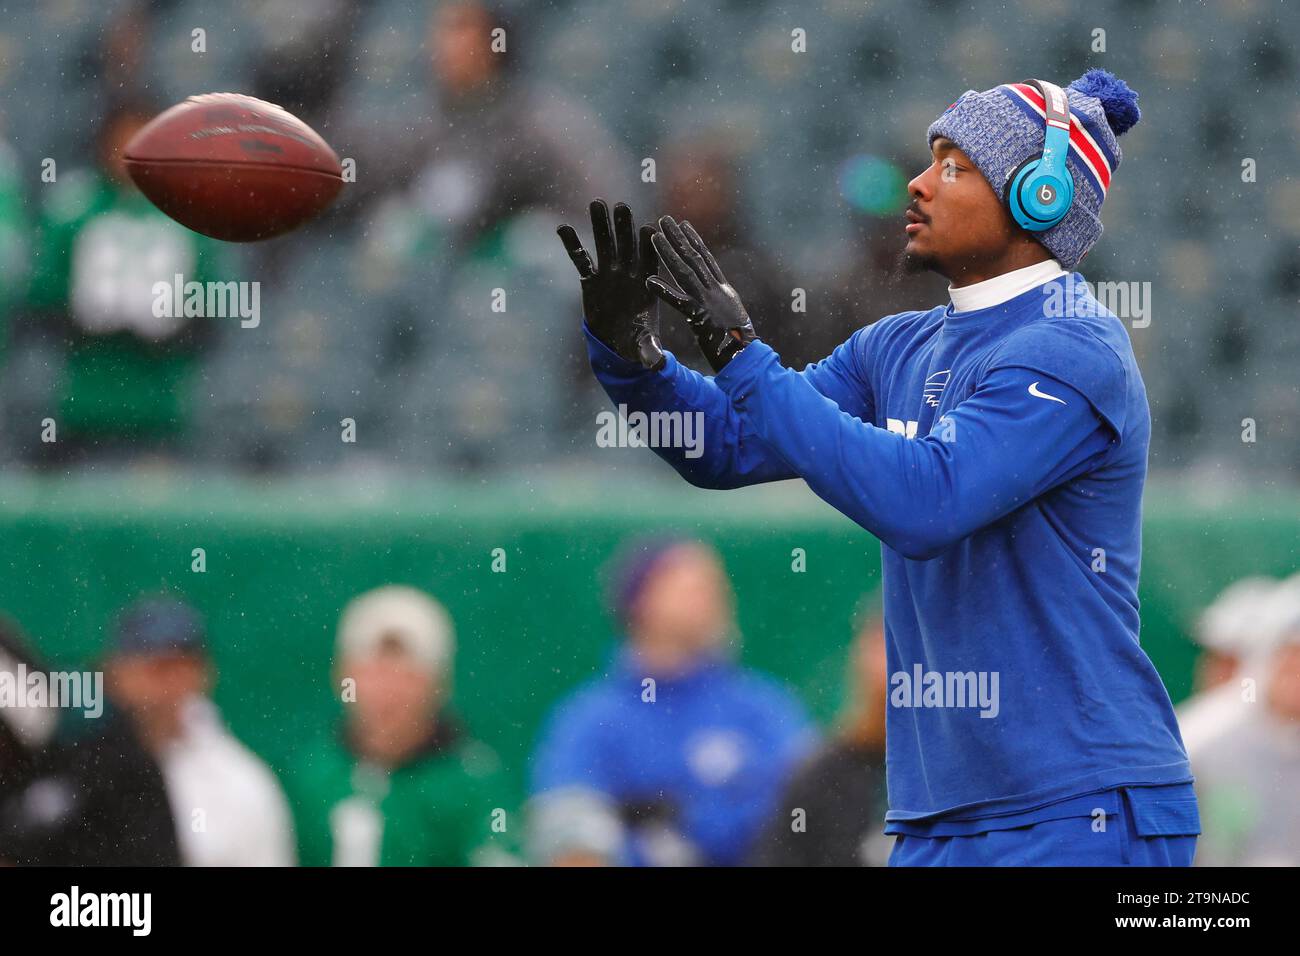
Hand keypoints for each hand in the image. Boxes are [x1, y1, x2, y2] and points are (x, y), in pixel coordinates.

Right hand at [557, 199, 664, 369]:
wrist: (620, 345)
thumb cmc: (638, 343)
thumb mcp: (644, 348)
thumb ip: (649, 351)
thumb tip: (656, 363)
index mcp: (647, 285)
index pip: (651, 261)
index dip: (649, 246)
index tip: (649, 228)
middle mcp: (629, 274)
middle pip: (627, 246)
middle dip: (624, 227)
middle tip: (621, 206)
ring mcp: (610, 275)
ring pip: (605, 245)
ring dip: (601, 226)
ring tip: (597, 203)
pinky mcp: (591, 280)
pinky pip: (581, 260)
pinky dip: (573, 245)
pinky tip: (564, 228)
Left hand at [646, 216, 757, 373]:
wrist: (748, 362)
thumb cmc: (740, 346)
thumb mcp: (732, 318)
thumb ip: (722, 304)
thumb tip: (719, 297)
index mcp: (725, 291)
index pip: (707, 260)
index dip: (694, 241)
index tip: (683, 225)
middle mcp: (718, 292)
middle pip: (694, 258)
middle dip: (678, 238)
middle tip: (663, 220)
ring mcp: (710, 303)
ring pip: (685, 273)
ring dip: (668, 254)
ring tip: (654, 237)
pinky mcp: (701, 319)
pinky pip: (679, 302)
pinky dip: (664, 291)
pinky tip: (649, 281)